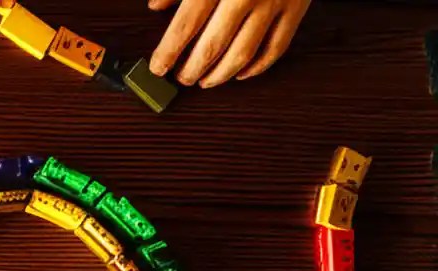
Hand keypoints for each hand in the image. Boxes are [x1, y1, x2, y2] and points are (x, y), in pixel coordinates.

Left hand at [148, 0, 310, 87]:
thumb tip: (156, 5)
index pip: (186, 26)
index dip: (169, 52)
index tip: (158, 68)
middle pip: (213, 46)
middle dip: (193, 69)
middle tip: (181, 79)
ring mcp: (273, 2)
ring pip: (244, 53)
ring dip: (221, 74)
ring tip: (206, 81)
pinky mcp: (296, 7)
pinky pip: (277, 47)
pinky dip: (258, 67)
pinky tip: (241, 73)